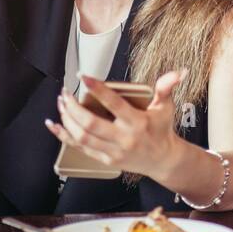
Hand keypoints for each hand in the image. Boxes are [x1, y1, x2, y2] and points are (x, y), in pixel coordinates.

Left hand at [45, 71, 186, 177]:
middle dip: (73, 107)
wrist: (163, 160)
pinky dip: (64, 136)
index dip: (97, 89)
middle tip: (65, 93)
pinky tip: (53, 125)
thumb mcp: (166, 107)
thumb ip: (167, 88)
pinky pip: (79, 148)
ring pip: (82, 137)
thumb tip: (179, 72)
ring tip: (61, 104)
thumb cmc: (162, 129)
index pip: (114, 104)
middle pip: (91, 124)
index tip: (83, 76)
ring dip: (67, 120)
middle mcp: (124, 138)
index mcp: (138, 123)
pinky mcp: (105, 159)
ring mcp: (113, 151)